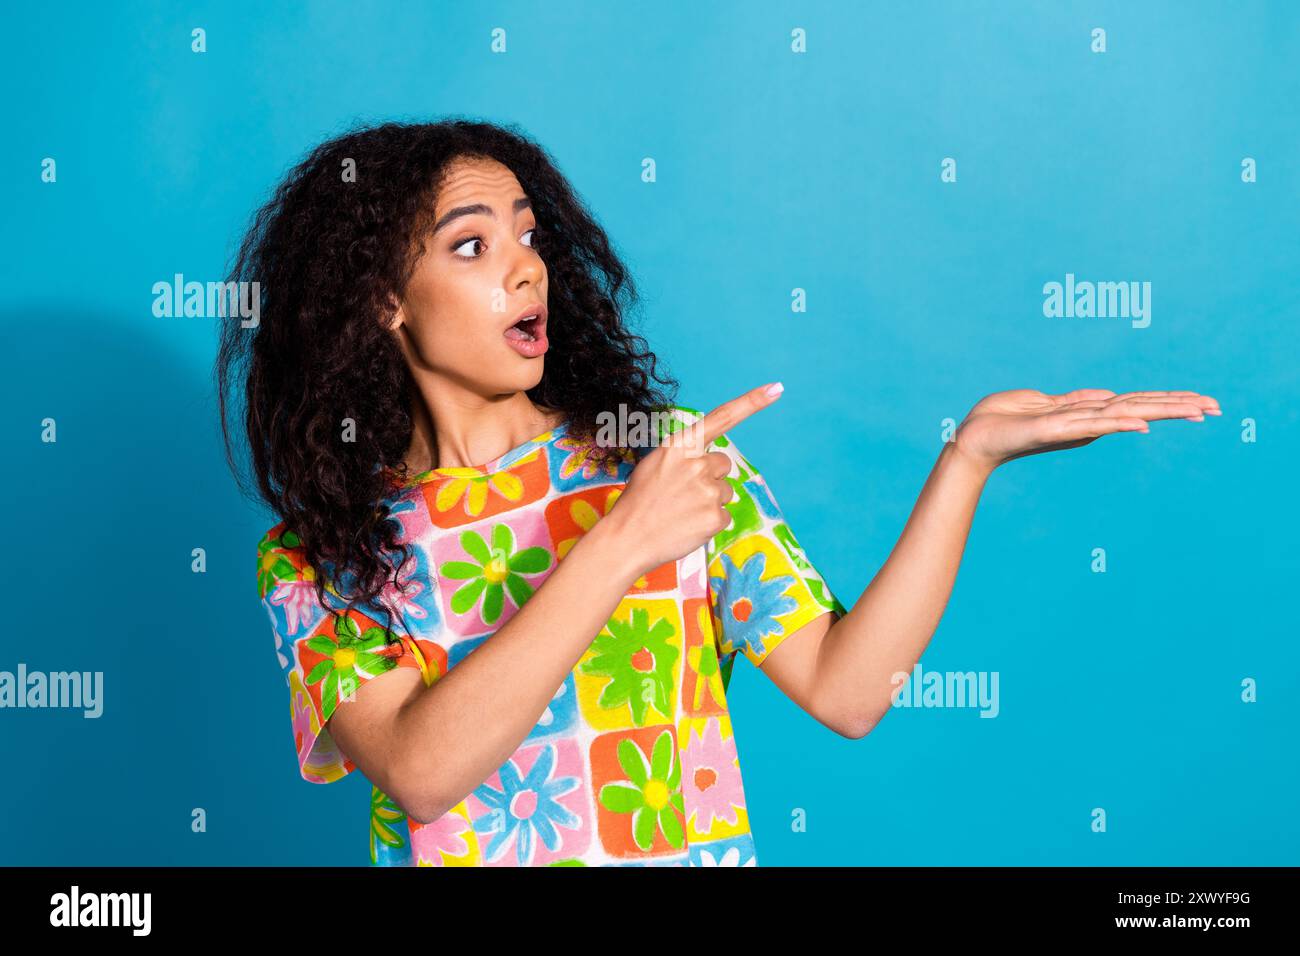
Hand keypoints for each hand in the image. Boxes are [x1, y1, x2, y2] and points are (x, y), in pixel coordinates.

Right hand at [601, 383, 783, 578]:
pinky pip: (724, 516)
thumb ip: (682, 457)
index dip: (751, 403)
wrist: (627, 538)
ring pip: (724, 492)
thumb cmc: (639, 502)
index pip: (721, 418)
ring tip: (681, 512)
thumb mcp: (654, 466)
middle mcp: (697, 463)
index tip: (775, 389)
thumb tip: (706, 463)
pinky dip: (709, 523)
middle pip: (723, 465)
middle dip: (710, 478)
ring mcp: (708, 490)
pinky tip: (688, 526)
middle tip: (683, 495)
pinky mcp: (715, 516)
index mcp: (679, 446)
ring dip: (709, 502)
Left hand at [953, 388, 1221, 473]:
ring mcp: (1072, 427)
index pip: (1138, 403)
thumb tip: (1110, 397)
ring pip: (1124, 415)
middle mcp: (1086, 422)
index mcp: (1088, 413)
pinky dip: (1116, 424)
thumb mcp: (1050, 404)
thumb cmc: (1008, 420)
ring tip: (1195, 410)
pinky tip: (1141, 424)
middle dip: (1179, 407)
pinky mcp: (1051, 431)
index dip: (1170, 400)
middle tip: (1218, 407)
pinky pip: (1088, 425)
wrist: (974, 437)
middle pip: (1141, 409)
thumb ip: (1080, 401)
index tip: (1206, 402)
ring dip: (1160, 411)